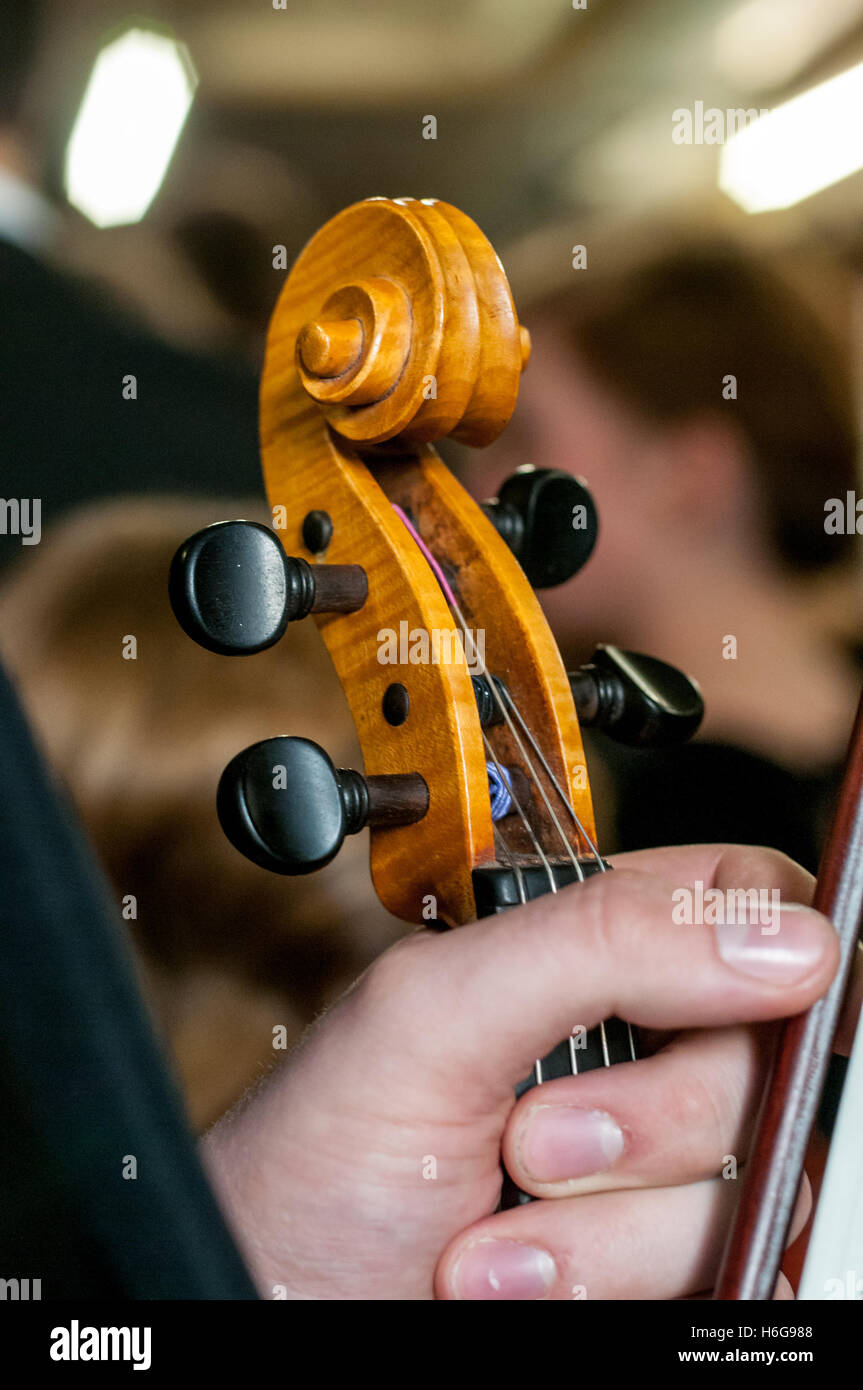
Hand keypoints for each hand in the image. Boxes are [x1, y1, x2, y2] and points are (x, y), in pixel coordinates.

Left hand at [202, 844, 844, 1299]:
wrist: (282, 1308)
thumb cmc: (314, 1165)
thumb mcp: (432, 1014)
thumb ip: (600, 943)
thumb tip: (782, 938)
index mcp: (590, 951)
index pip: (741, 900)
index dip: (754, 942)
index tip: (708, 1000)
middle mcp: (639, 1049)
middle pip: (765, 1047)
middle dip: (647, 1117)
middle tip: (528, 1139)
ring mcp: (658, 1166)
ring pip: (751, 1171)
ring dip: (613, 1226)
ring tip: (496, 1234)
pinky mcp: (665, 1261)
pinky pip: (730, 1263)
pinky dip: (619, 1280)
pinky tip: (531, 1282)